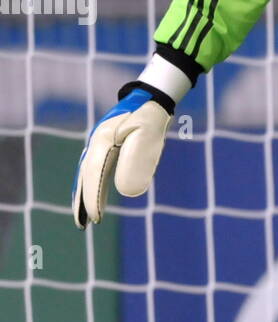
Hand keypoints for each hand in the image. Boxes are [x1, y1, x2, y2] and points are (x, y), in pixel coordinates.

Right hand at [72, 85, 172, 228]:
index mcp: (104, 140)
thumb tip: (127, 192)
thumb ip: (137, 161)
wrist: (151, 96)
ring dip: (83, 194)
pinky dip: (92, 183)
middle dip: (82, 200)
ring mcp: (99, 143)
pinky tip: (97, 196)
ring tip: (84, 216)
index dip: (93, 198)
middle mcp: (97, 142)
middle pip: (84, 176)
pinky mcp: (106, 145)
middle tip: (81, 224)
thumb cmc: (151, 117)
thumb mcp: (148, 138)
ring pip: (86, 173)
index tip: (95, 219)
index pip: (94, 175)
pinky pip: (94, 168)